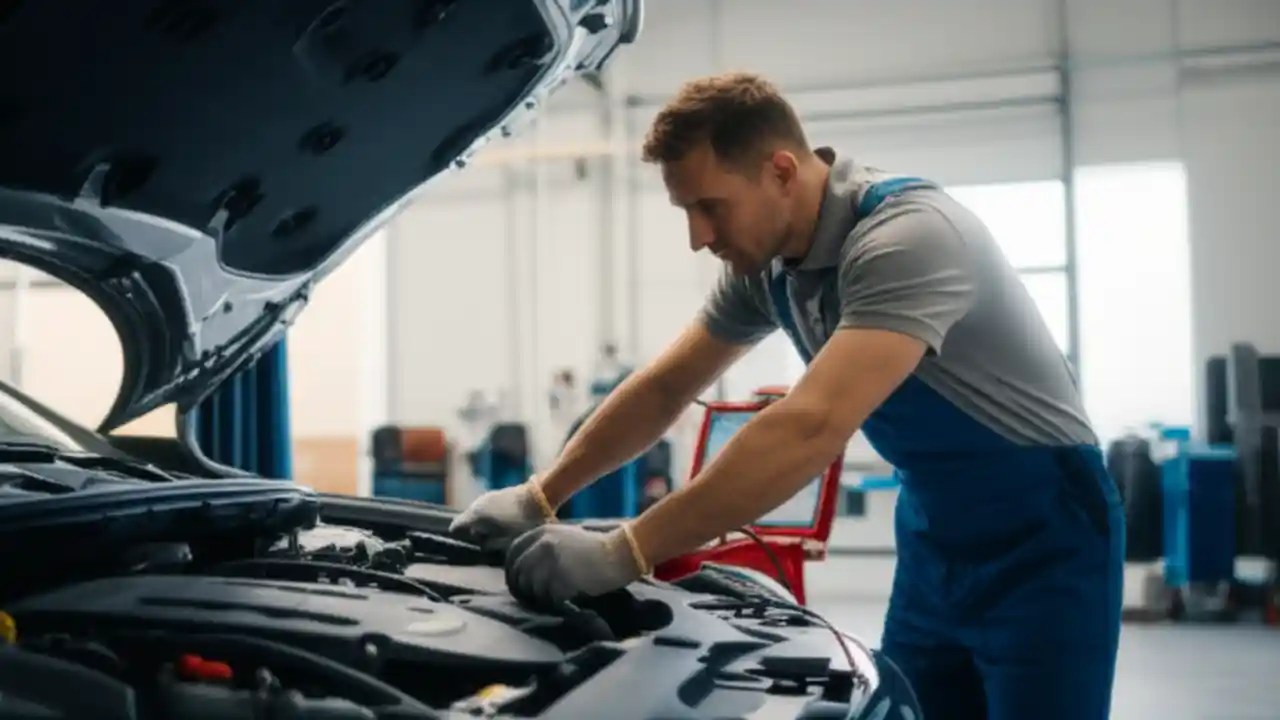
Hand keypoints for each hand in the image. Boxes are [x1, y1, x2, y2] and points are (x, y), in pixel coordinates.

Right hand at [448, 481, 555, 551]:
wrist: (540, 497)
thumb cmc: (522, 522)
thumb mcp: (506, 540)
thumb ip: (489, 544)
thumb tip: (482, 544)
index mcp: (476, 514)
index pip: (457, 525)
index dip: (458, 535)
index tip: (463, 543)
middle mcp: (477, 503)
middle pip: (468, 518)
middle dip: (472, 529)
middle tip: (482, 540)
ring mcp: (488, 496)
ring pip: (478, 511)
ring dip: (482, 521)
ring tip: (493, 532)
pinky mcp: (498, 493)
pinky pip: (487, 506)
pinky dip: (490, 514)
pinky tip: (501, 522)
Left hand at [504, 524, 647, 606]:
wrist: (619, 554)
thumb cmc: (595, 548)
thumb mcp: (565, 536)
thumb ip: (542, 546)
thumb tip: (523, 568)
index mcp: (542, 531)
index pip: (513, 552)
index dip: (512, 569)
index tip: (517, 581)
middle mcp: (543, 545)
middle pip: (519, 572)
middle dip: (523, 588)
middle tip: (533, 598)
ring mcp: (551, 562)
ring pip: (531, 588)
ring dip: (539, 597)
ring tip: (553, 598)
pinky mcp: (562, 579)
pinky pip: (548, 597)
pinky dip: (554, 603)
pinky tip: (565, 600)